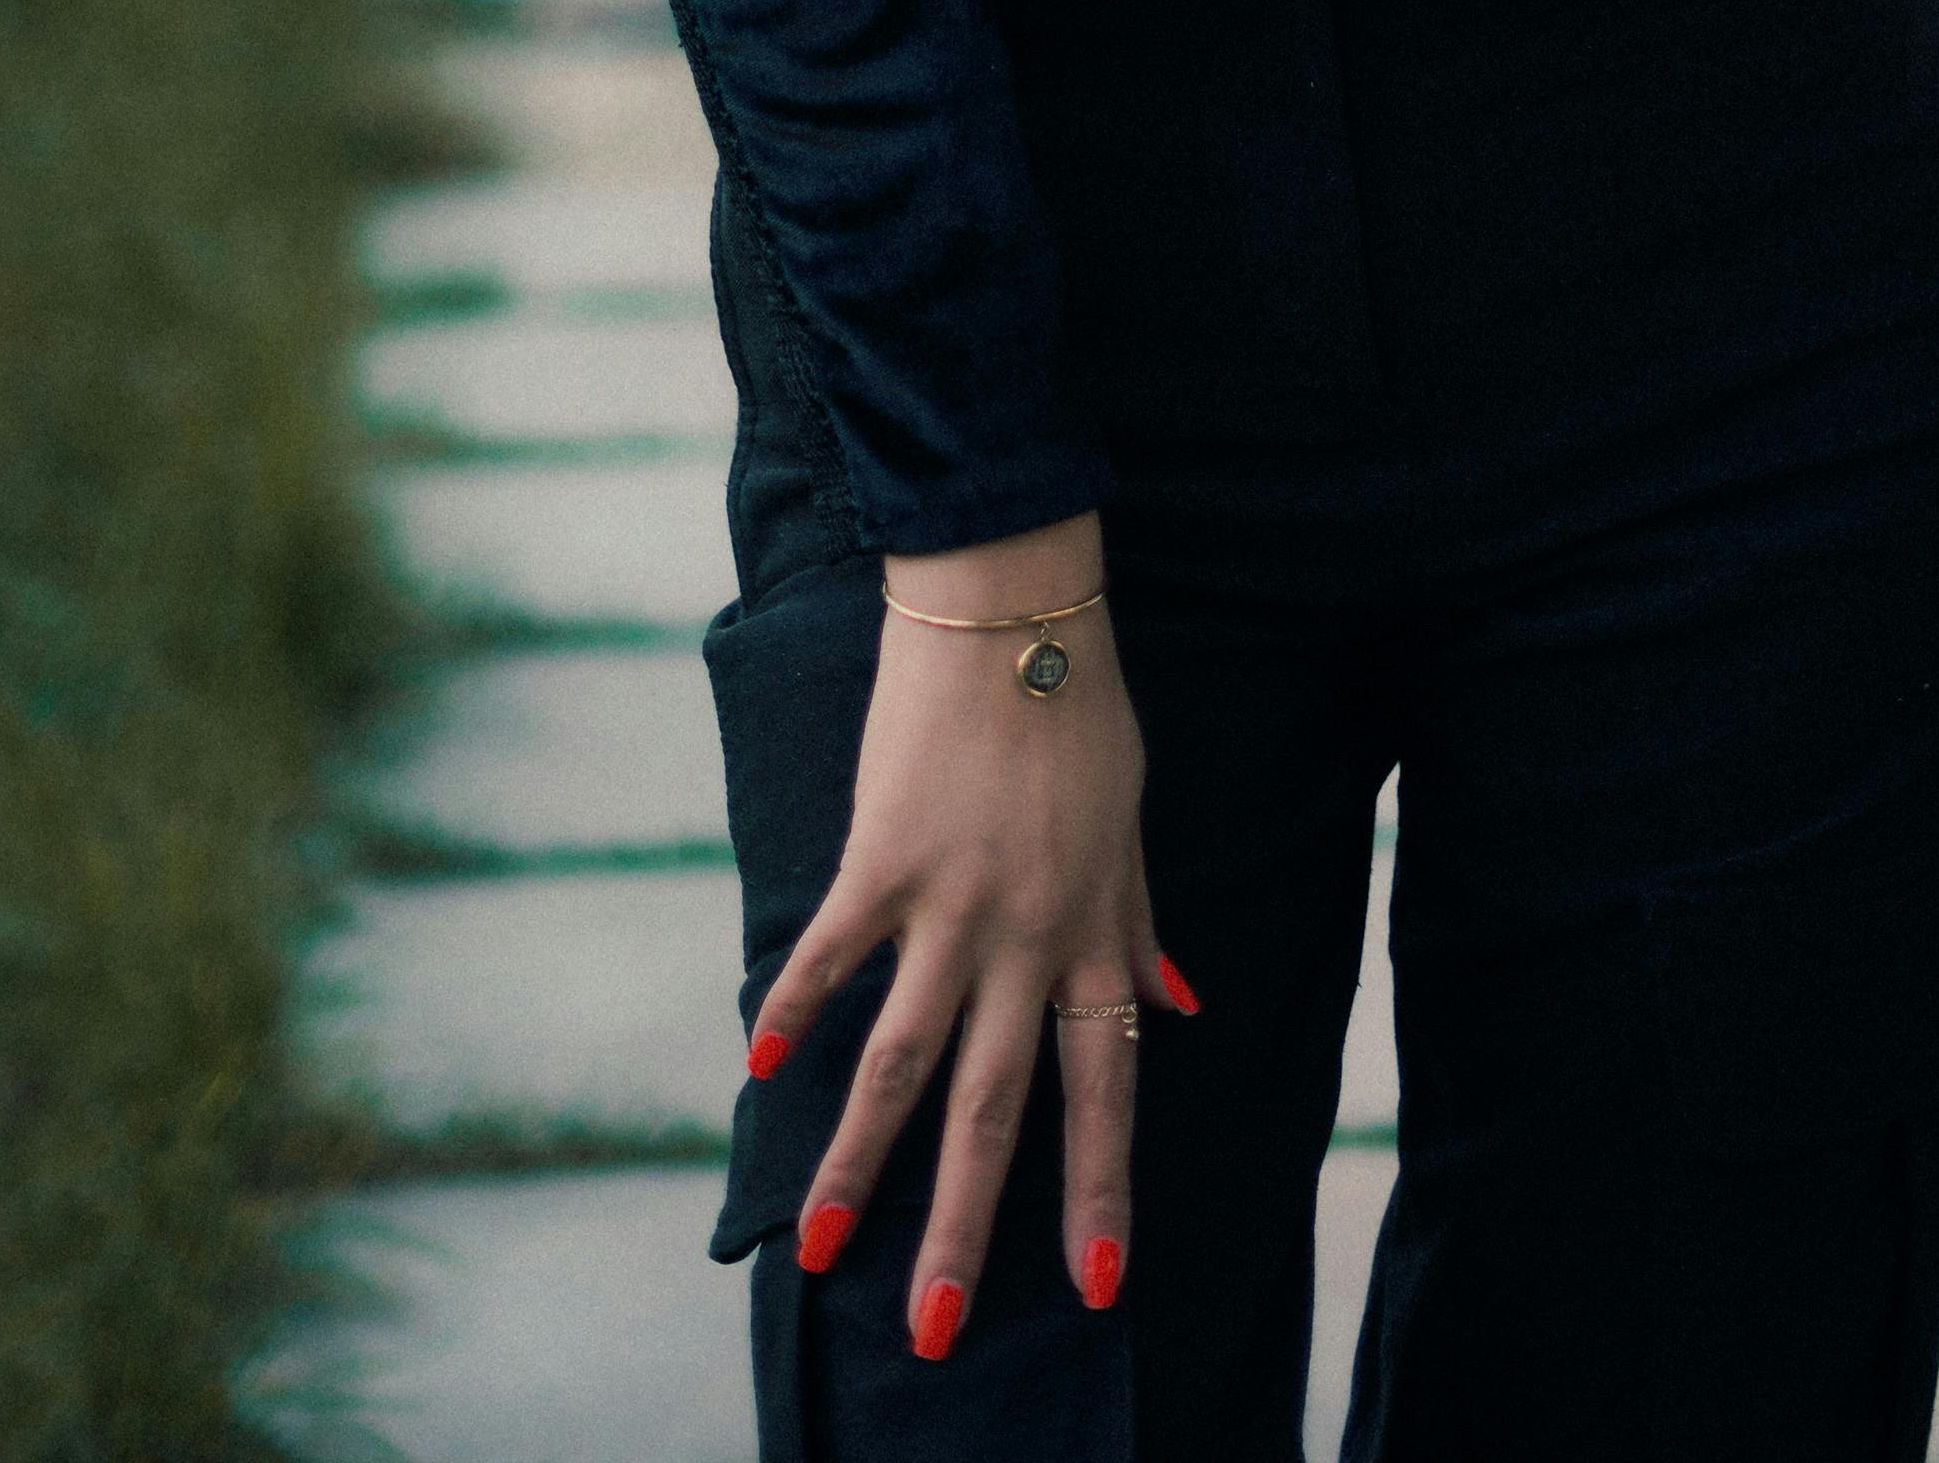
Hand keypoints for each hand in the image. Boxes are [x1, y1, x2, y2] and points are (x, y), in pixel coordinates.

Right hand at [746, 513, 1168, 1352]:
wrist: (1016, 604)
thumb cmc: (1082, 709)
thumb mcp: (1133, 824)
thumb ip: (1141, 926)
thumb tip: (1181, 1010)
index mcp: (1091, 934)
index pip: (1101, 1090)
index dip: (1099, 1192)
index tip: (1092, 1288)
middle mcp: (1024, 937)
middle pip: (991, 1109)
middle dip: (962, 1229)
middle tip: (932, 1333)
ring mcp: (949, 903)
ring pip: (900, 1063)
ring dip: (859, 1163)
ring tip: (822, 1251)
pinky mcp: (880, 858)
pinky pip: (832, 956)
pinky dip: (792, 1014)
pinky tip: (757, 1073)